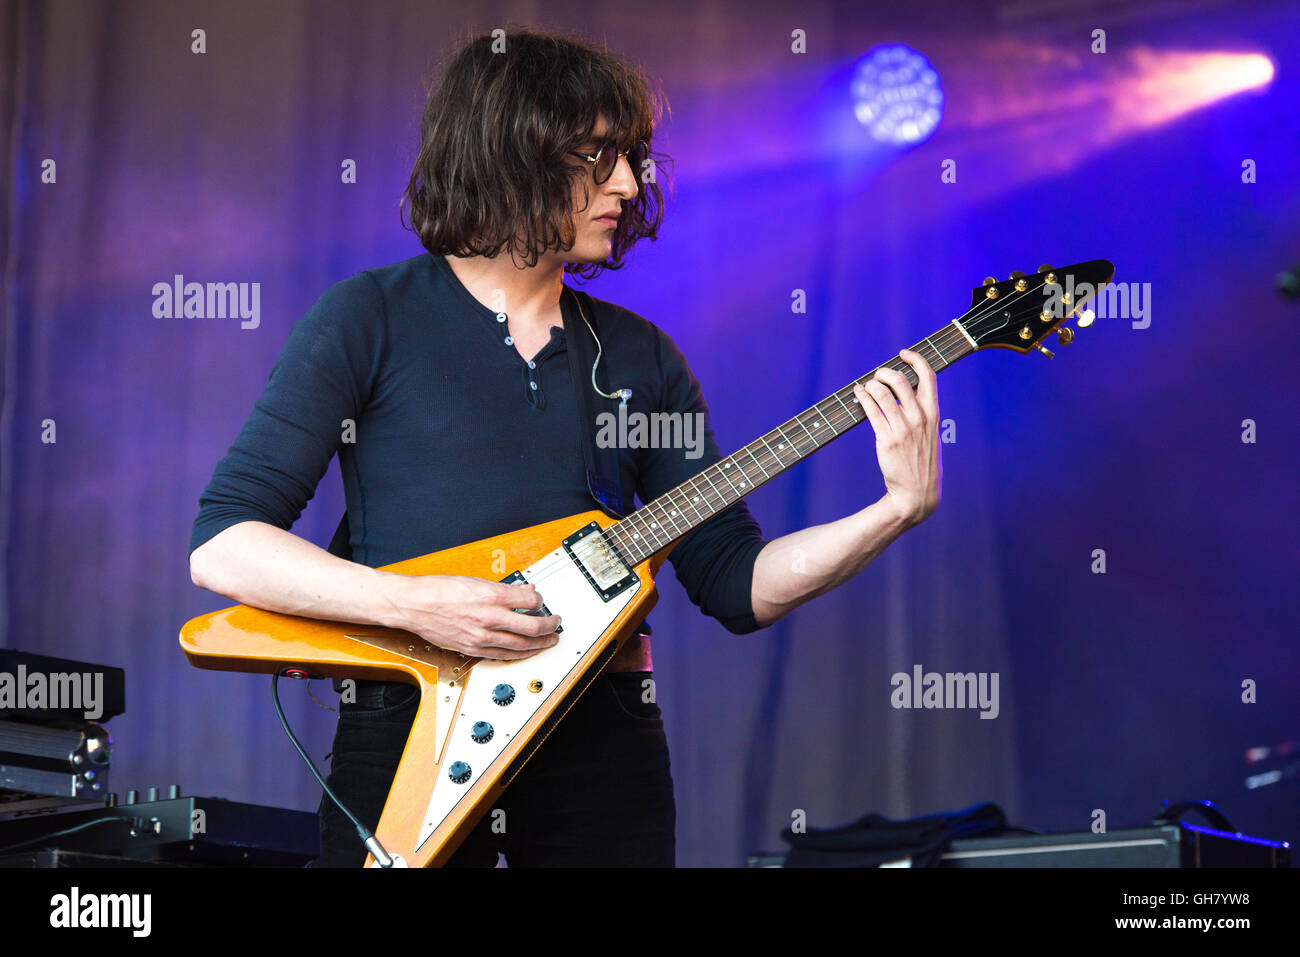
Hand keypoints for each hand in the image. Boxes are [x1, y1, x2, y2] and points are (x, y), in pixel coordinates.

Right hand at [379, 574, 561, 660]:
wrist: (414, 605)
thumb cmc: (439, 590)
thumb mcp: (475, 581)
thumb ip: (503, 589)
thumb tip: (524, 591)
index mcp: (491, 596)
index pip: (531, 601)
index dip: (541, 602)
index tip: (541, 602)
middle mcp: (489, 618)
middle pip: (533, 627)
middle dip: (550, 626)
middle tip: (556, 624)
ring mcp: (481, 636)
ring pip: (521, 645)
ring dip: (540, 643)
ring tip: (549, 640)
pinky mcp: (473, 649)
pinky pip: (503, 655)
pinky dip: (519, 653)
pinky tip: (527, 651)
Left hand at [852, 348, 941, 528]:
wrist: (917, 493)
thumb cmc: (922, 462)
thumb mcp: (930, 435)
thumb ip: (922, 413)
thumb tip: (905, 394)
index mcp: (933, 414)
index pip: (929, 377)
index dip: (915, 359)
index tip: (903, 353)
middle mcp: (919, 418)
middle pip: (901, 380)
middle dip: (885, 372)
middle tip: (878, 375)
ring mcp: (903, 429)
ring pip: (883, 393)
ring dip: (871, 384)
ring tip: (866, 386)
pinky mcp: (886, 439)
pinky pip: (871, 410)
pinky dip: (862, 397)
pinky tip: (858, 394)